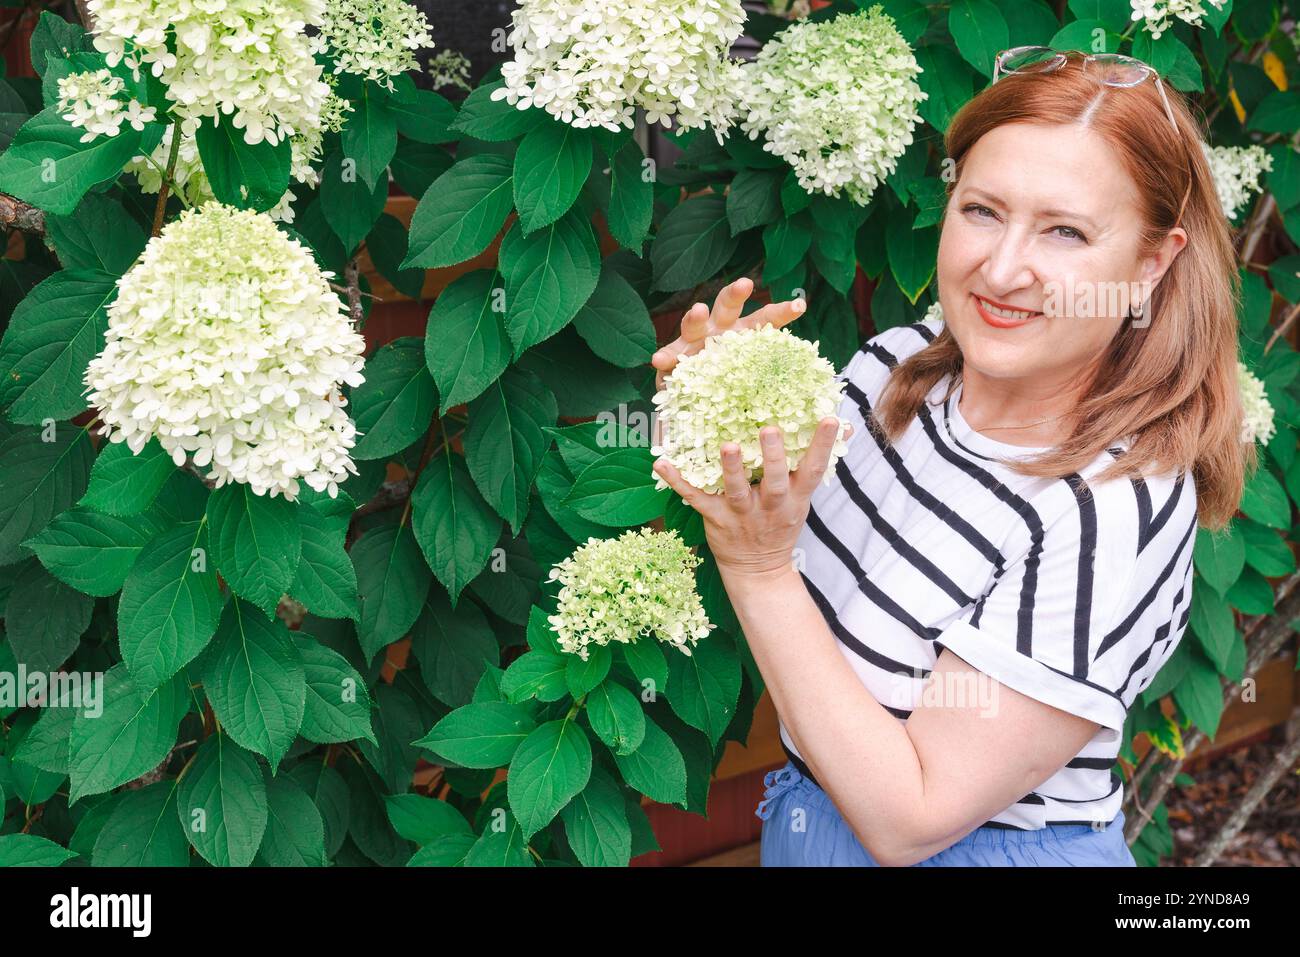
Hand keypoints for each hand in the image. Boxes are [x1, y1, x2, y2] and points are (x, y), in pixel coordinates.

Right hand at [651, 276, 805, 392]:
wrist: (697, 403)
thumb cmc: (730, 389)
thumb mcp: (751, 386)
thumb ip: (766, 385)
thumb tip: (794, 400)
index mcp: (743, 334)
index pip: (765, 319)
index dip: (781, 312)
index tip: (799, 306)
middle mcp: (720, 330)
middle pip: (728, 306)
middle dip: (736, 293)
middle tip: (745, 284)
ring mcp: (694, 341)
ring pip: (694, 322)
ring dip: (694, 316)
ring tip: (697, 311)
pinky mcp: (674, 356)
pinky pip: (669, 356)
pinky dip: (665, 357)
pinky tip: (659, 361)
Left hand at [652, 416, 852, 581]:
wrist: (758, 570)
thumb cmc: (781, 524)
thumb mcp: (804, 498)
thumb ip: (816, 463)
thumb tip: (845, 427)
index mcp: (795, 498)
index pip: (814, 469)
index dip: (824, 445)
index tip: (831, 419)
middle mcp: (770, 507)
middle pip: (775, 482)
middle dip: (774, 457)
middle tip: (769, 429)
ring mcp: (741, 514)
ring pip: (737, 491)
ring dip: (731, 469)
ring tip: (727, 446)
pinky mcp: (715, 519)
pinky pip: (694, 498)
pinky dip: (677, 481)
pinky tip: (661, 464)